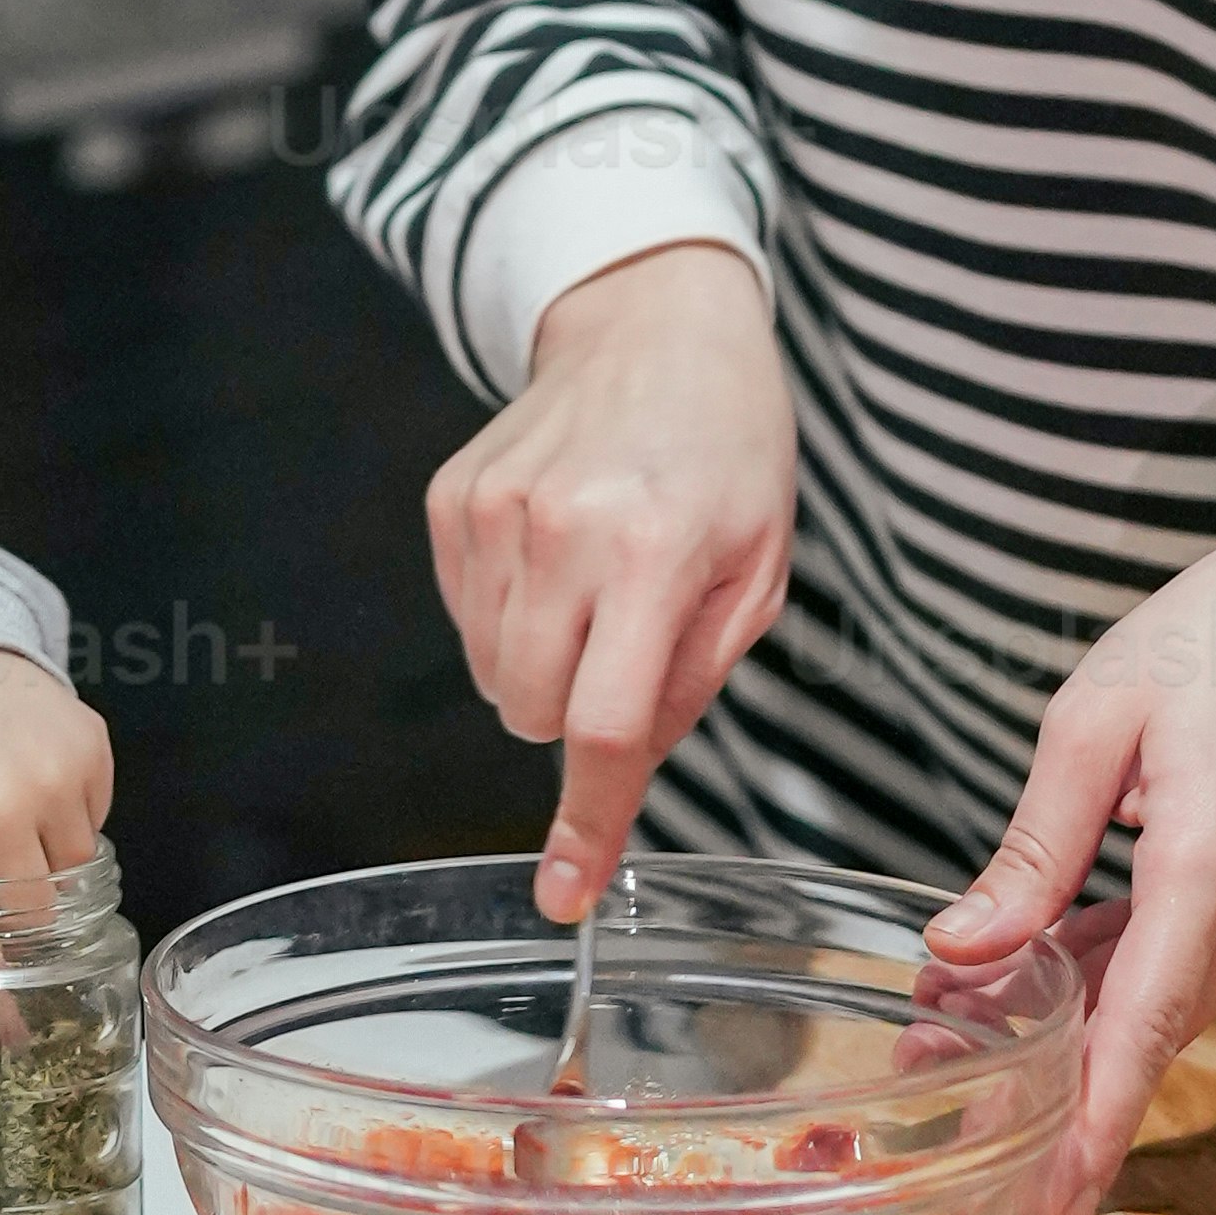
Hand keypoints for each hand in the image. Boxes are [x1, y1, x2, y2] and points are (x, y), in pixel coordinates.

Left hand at [0, 639, 113, 910]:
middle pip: (33, 915)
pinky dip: (71, 821)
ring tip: (10, 827)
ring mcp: (47, 778)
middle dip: (16, 913)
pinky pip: (96, 823)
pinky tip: (33, 791)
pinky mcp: (87, 748)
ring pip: (73, 874)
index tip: (3, 1017)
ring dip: (47, 866)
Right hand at [427, 239, 793, 922]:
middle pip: (529, 712)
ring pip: (490, 672)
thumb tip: (622, 768)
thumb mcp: (763, 565)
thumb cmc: (728, 445)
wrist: (652, 321)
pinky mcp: (452, 500)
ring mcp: (494, 511)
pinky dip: (510, 612)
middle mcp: (561, 529)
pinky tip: (558, 550)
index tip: (565, 894)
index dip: (588, 821)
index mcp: (657, 550)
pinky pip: (465, 617)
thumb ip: (699, 675)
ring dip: (543, 660)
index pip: (606, 723)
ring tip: (600, 580)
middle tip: (628, 646)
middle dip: (574, 715)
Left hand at [924, 402, 1215, 1214]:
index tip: (1059, 1203)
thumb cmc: (1210, 638)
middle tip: (942, 1084)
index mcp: (1210, 857)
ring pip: (1164, 1001)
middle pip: (1147, 1029)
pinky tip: (1041, 974)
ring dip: (1077, 1026)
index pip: (1145, 1023)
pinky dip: (1118, 979)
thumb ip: (1033, 851)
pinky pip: (1187, 962)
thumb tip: (963, 949)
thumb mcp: (1092, 722)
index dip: (1098, 1123)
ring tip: (959, 1023)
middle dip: (1054, 1079)